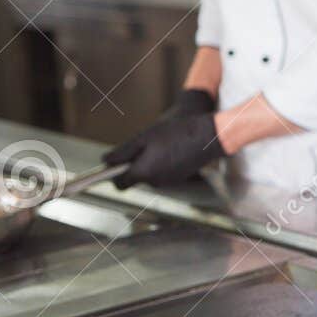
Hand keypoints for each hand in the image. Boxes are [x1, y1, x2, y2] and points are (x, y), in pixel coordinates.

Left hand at [105, 88, 225, 187]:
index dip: (113, 174)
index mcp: (144, 172)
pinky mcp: (179, 177)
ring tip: (160, 143)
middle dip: (134, 164)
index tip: (113, 164)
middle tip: (141, 145)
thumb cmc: (178, 133)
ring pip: (149, 174)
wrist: (210, 135)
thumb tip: (106, 161)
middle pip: (135, 178)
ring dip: (149, 162)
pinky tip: (171, 148)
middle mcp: (155, 182)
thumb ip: (122, 152)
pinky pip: (163, 172)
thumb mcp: (144, 137)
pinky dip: (162, 163)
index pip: (119, 183)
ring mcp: (169, 181)